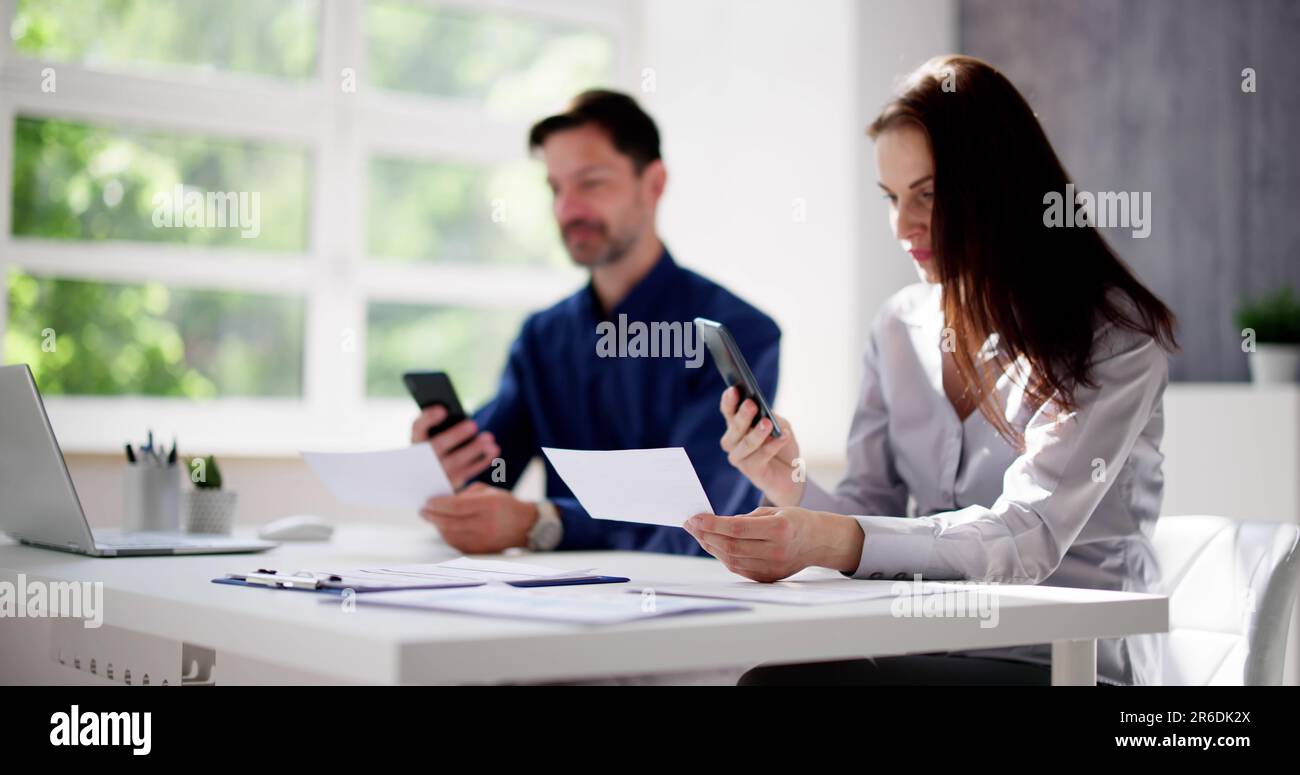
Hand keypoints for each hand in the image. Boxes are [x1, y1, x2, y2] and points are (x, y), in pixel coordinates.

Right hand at [410, 405, 499, 488]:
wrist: (426, 483)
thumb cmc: (434, 450)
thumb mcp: (431, 436)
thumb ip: (440, 425)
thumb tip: (460, 417)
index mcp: (417, 441)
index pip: (418, 427)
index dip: (428, 418)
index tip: (443, 409)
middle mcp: (423, 458)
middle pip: (438, 445)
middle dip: (456, 435)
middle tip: (473, 424)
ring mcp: (436, 474)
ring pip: (456, 461)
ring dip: (474, 449)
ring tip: (488, 437)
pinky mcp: (450, 484)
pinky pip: (469, 472)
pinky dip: (483, 461)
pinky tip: (494, 449)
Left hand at [418, 483, 537, 552]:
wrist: (525, 526)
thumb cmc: (503, 505)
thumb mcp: (488, 492)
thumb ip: (465, 494)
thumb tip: (441, 500)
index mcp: (489, 505)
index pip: (456, 506)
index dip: (438, 505)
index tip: (427, 502)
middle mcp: (486, 524)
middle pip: (450, 523)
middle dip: (432, 516)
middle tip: (423, 511)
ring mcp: (483, 540)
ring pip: (451, 535)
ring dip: (437, 527)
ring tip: (432, 519)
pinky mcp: (481, 551)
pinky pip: (456, 545)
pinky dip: (446, 536)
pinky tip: (443, 529)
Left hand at [683, 506, 863, 581]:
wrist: (819, 542)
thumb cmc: (795, 520)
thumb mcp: (775, 510)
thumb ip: (746, 518)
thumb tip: (715, 524)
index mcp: (780, 529)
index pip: (736, 528)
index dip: (711, 524)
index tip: (694, 518)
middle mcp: (777, 551)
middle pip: (731, 546)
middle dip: (706, 535)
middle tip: (690, 525)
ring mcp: (773, 568)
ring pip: (732, 560)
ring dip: (711, 547)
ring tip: (699, 534)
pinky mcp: (768, 578)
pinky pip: (739, 569)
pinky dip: (723, 557)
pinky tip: (714, 545)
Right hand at [719, 386, 803, 505]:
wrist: (790, 473)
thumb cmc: (781, 445)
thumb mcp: (779, 425)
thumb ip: (770, 417)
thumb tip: (764, 415)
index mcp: (736, 425)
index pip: (728, 410)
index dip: (729, 400)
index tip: (734, 389)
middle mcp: (733, 442)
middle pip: (735, 427)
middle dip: (742, 415)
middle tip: (751, 404)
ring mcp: (739, 458)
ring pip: (746, 443)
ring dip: (757, 433)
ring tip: (767, 423)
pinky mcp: (751, 471)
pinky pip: (761, 456)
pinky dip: (774, 445)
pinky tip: (784, 437)